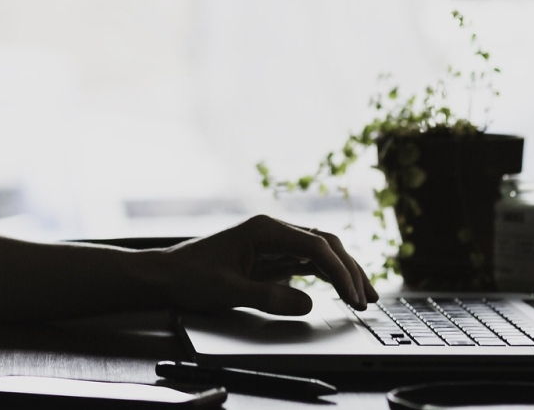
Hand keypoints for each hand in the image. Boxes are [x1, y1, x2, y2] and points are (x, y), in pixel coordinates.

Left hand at [156, 215, 376, 315]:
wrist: (166, 275)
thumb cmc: (190, 277)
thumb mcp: (228, 291)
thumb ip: (268, 296)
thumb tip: (308, 303)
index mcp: (264, 229)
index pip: (315, 245)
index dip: (339, 271)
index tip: (353, 295)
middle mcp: (272, 230)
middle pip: (324, 244)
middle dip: (349, 270)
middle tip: (367, 299)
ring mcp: (273, 243)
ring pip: (320, 252)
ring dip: (343, 272)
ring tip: (364, 296)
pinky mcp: (270, 257)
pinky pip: (307, 263)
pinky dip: (327, 276)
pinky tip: (341, 290)